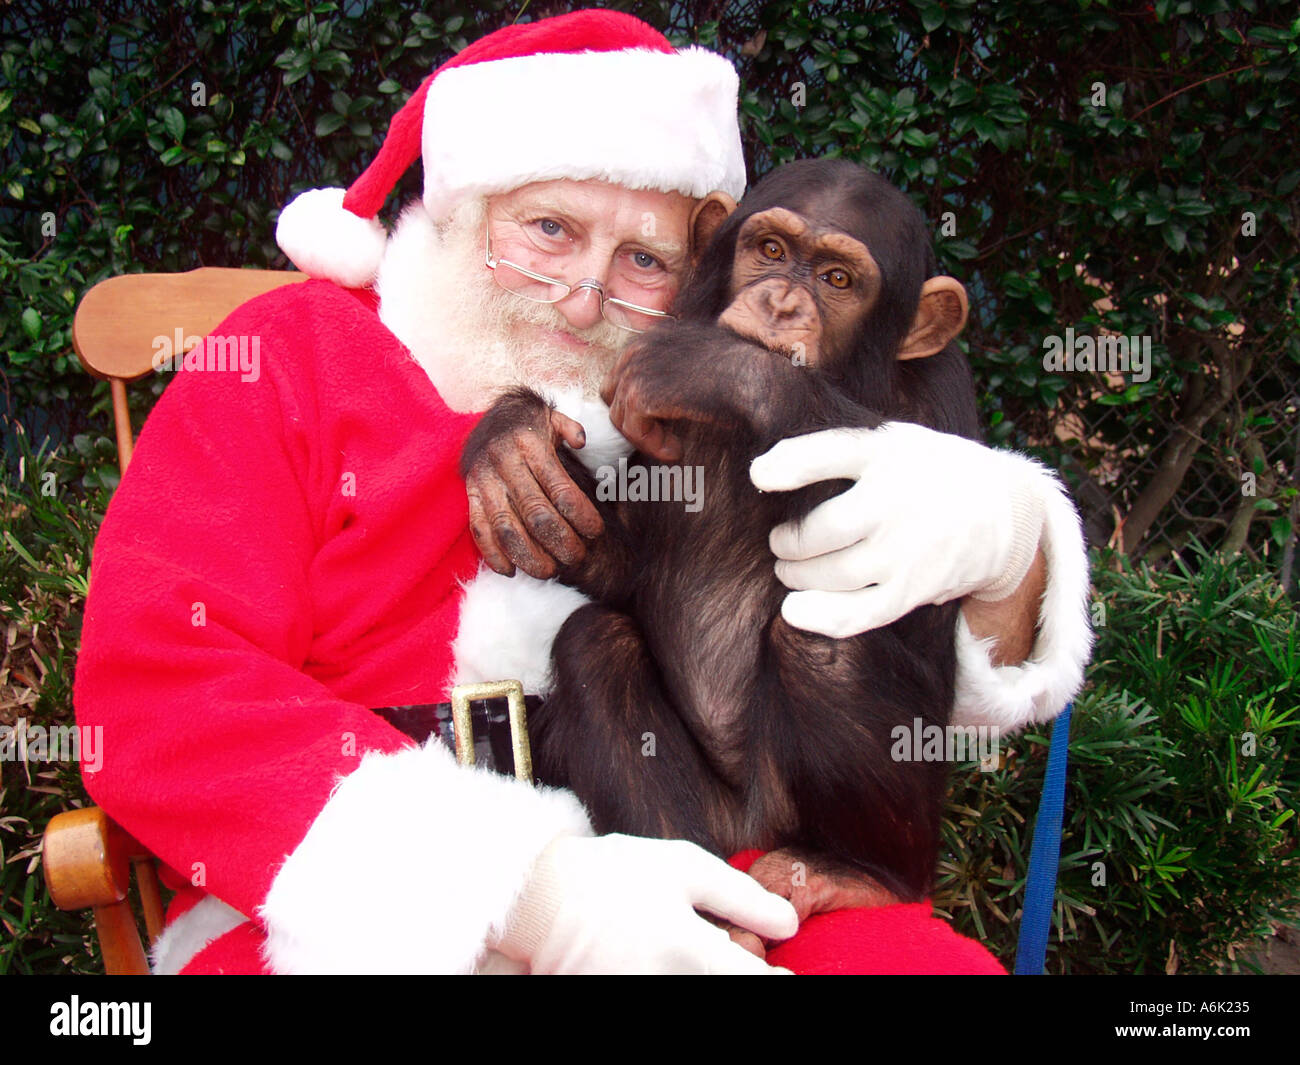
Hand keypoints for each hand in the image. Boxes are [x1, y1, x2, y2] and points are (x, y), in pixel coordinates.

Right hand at [463, 395, 602, 578]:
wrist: (488, 418)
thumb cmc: (529, 424)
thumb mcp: (551, 416)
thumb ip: (571, 428)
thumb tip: (582, 442)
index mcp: (530, 445)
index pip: (560, 488)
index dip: (581, 514)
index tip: (596, 532)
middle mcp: (504, 463)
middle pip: (536, 512)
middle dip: (560, 540)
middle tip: (578, 556)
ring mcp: (484, 481)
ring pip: (506, 527)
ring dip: (529, 555)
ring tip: (550, 571)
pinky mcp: (469, 494)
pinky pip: (478, 529)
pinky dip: (493, 554)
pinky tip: (511, 570)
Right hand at [493, 834, 798, 973]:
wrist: (537, 900)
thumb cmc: (611, 876)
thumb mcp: (682, 868)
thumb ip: (741, 897)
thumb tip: (789, 924)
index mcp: (690, 950)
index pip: (755, 984)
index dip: (778, 981)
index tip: (784, 972)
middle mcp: (668, 984)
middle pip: (725, 989)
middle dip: (733, 971)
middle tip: (719, 948)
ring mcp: (640, 994)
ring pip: (696, 991)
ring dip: (701, 975)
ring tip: (673, 948)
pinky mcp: (618, 998)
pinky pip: (664, 989)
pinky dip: (672, 977)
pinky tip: (654, 958)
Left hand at [601, 323, 768, 461]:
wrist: (754, 378)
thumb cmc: (738, 373)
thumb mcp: (696, 359)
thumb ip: (670, 369)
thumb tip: (655, 398)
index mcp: (649, 337)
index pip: (620, 376)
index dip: (636, 404)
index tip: (660, 422)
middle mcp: (637, 348)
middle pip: (612, 397)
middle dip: (634, 421)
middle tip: (663, 438)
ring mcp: (636, 370)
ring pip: (621, 418)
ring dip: (647, 437)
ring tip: (674, 446)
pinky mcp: (641, 395)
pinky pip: (633, 431)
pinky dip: (653, 446)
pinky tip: (676, 450)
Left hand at [749, 423, 1046, 636]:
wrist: (1005, 511)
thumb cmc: (929, 470)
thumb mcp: (893, 441)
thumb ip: (836, 449)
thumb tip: (761, 470)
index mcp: (890, 454)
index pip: (832, 453)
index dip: (789, 464)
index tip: (758, 475)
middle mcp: (899, 502)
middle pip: (823, 530)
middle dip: (788, 542)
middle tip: (780, 544)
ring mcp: (907, 550)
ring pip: (833, 574)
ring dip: (798, 575)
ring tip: (790, 569)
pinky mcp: (913, 590)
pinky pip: (859, 614)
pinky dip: (821, 616)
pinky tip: (795, 610)